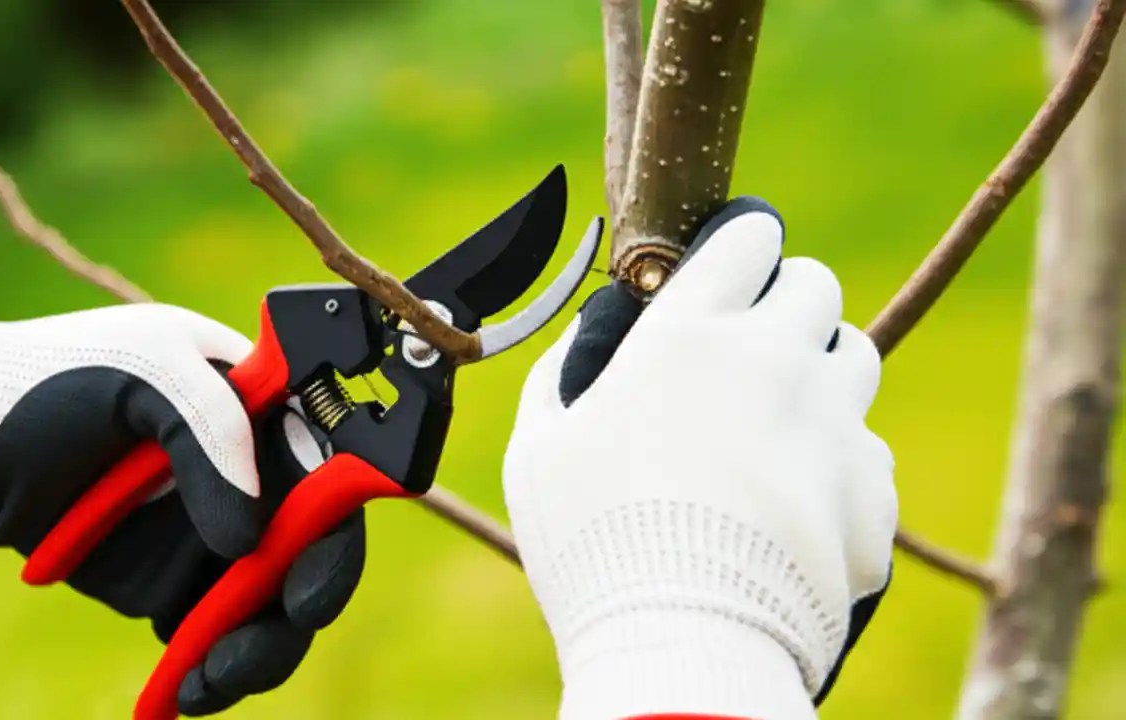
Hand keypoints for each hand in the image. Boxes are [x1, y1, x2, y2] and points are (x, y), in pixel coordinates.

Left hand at [0, 304, 364, 715]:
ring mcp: (214, 530)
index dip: (340, 524)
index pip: (334, 467)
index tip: (311, 577)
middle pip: (314, 547)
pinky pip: (212, 635)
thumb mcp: (140, 375)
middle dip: (302, 602)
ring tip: (207, 681)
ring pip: (270, 604)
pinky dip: (210, 669)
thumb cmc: (46, 377)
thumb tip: (250, 539)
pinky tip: (185, 691)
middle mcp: (252, 472)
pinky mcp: (171, 581)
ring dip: (257, 650)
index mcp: (262, 408)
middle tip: (264, 641)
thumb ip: (209, 433)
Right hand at [504, 199, 895, 719]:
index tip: (731, 264)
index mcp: (690, 335)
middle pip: (817, 284)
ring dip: (819, 374)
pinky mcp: (872, 492)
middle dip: (787, 301)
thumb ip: (564, 374)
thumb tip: (590, 340)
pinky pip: (868, 455)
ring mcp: (834, 424)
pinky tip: (791, 510)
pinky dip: (836, 469)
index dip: (741, 242)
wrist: (683, 643)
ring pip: (856, 358)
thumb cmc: (594, 540)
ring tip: (773, 427)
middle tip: (752, 347)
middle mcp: (775, 360)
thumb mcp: (540, 450)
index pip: (749, 236)